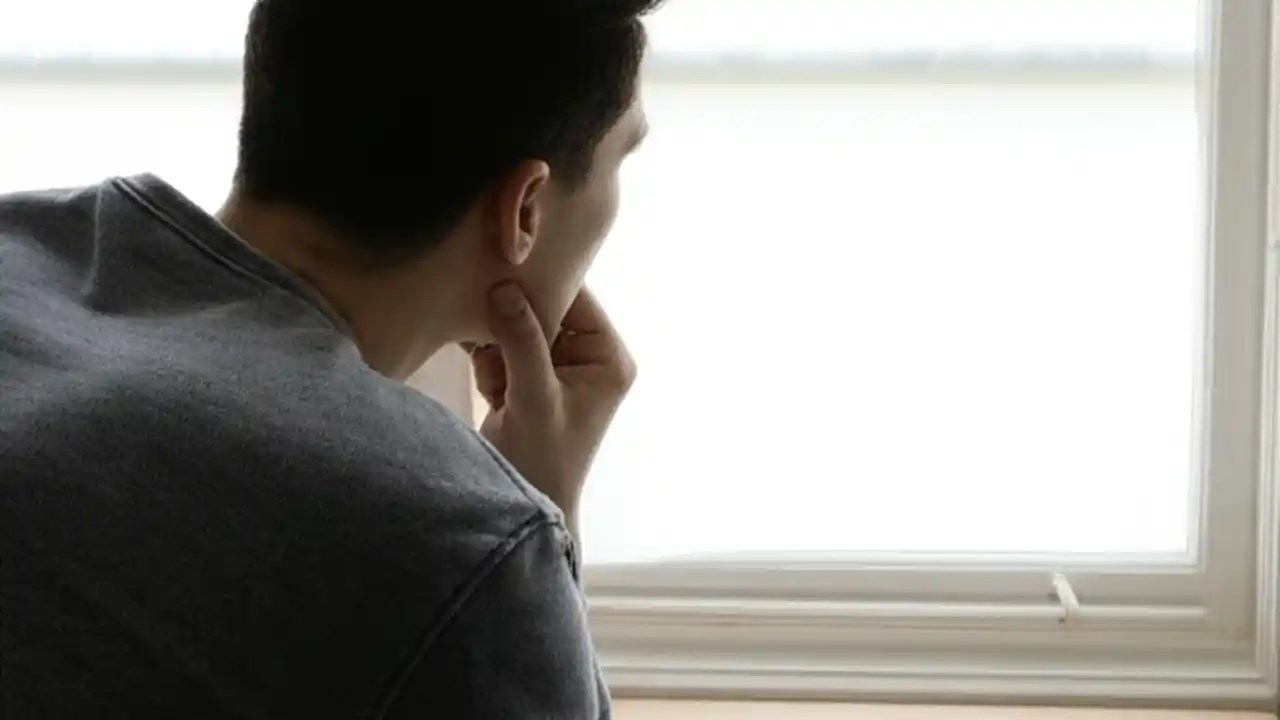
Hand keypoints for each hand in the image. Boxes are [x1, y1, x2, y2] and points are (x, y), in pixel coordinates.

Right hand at [470, 282, 635, 533]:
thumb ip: (522, 341)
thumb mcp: (534, 399)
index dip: (542, 282)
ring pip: (516, 327)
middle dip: (512, 322)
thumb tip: (504, 287)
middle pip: (545, 309)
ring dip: (497, 350)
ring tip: (499, 386)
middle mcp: (588, 357)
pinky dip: (489, 366)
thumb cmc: (543, 462)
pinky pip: (501, 349)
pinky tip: (493, 394)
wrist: (519, 509)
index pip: (578, 298)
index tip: (503, 268)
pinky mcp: (528, 379)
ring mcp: (556, 367)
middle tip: (492, 340)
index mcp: (608, 358)